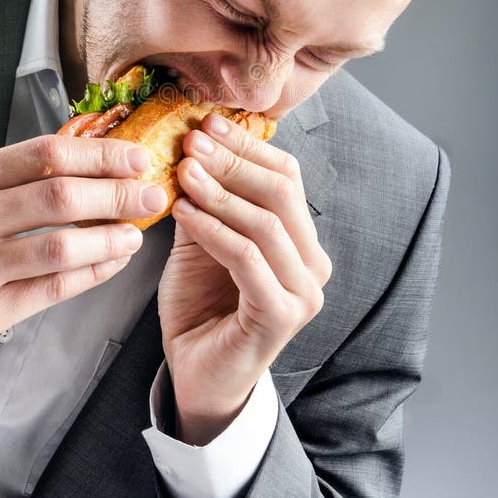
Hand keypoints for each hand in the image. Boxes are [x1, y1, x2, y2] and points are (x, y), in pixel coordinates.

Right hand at [0, 135, 166, 361]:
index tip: (134, 157)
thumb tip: (84, 162)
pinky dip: (93, 273)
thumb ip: (9, 178)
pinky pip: (53, 289)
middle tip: (150, 193)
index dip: (99, 154)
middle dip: (117, 192)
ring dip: (111, 237)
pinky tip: (112, 263)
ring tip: (135, 233)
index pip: (45, 154)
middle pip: (60, 195)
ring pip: (61, 245)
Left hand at [158, 113, 331, 444]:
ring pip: (266, 223)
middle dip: (234, 162)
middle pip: (281, 193)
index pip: (285, 176)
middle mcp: (313, 263)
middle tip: (193, 143)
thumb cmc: (202, 305)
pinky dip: (214, 230)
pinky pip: (247, 259)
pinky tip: (184, 212)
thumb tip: (195, 145)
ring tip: (183, 172)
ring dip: (220, 192)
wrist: (199, 374)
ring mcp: (303, 292)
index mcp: (301, 239)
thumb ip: (207, 198)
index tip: (207, 123)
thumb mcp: (202, 239)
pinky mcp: (281, 316)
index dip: (247, 146)